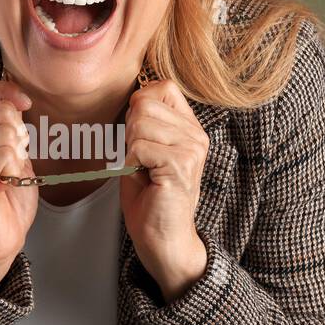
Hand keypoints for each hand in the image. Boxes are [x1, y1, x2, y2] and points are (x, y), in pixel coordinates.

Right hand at [0, 79, 37, 289]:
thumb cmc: (6, 207)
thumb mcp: (16, 160)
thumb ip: (13, 133)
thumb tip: (19, 105)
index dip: (4, 89)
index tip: (25, 104)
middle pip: (1, 110)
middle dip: (20, 136)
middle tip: (12, 166)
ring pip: (5, 131)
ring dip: (17, 157)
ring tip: (5, 178)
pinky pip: (3, 152)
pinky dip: (12, 169)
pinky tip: (2, 184)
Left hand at [120, 79, 209, 302]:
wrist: (162, 237)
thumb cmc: (149, 197)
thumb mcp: (145, 151)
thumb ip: (144, 122)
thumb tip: (134, 96)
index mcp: (190, 128)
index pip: (162, 87)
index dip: (139, 104)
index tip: (137, 136)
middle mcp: (196, 135)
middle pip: (144, 103)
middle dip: (129, 131)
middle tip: (138, 160)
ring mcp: (191, 149)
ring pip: (139, 124)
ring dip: (129, 149)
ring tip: (142, 170)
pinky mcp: (180, 164)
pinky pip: (139, 146)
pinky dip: (131, 163)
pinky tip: (143, 178)